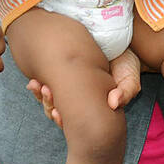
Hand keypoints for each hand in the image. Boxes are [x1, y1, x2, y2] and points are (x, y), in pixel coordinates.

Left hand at [26, 48, 141, 126]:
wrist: (122, 41)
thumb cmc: (126, 63)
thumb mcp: (130, 78)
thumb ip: (126, 92)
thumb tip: (114, 103)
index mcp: (93, 106)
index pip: (75, 121)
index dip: (63, 121)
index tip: (57, 115)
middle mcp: (80, 99)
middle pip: (58, 111)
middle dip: (48, 105)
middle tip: (46, 92)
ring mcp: (71, 87)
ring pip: (50, 99)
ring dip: (40, 96)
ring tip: (37, 85)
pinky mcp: (63, 74)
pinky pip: (47, 83)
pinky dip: (38, 86)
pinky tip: (33, 81)